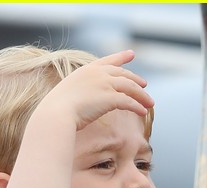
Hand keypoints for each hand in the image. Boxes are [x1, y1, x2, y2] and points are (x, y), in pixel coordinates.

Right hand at [37, 50, 152, 132]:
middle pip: (123, 75)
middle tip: (145, 85)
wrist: (57, 113)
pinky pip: (128, 101)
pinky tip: (143, 112)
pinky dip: (137, 106)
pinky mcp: (109, 98)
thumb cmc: (58, 109)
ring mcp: (104, 84)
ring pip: (130, 87)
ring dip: (142, 95)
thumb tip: (83, 102)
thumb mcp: (69, 94)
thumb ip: (80, 92)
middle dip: (136, 80)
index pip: (108, 61)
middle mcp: (98, 74)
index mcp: (87, 70)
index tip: (131, 54)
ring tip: (150, 103)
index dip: (122, 57)